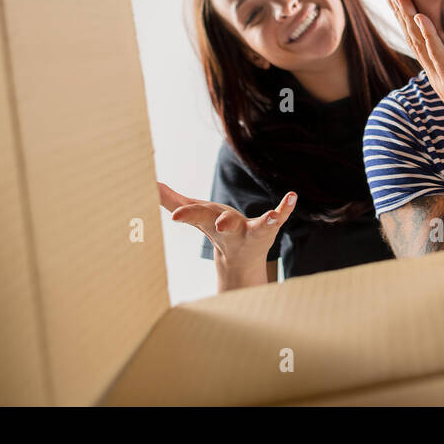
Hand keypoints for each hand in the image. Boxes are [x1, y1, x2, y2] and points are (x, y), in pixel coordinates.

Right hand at [157, 181, 294, 285]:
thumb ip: (173, 200)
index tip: (176, 215)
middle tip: (221, 224)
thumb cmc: (215, 229)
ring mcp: (252, 230)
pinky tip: (293, 196)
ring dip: (265, 222)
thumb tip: (150, 184)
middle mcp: (231, 229)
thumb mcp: (195, 215)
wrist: (240, 260)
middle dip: (223, 223)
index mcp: (211, 221)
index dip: (186, 214)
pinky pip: (280, 218)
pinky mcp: (270, 228)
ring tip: (272, 216)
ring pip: (258, 228)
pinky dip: (286, 208)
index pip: (197, 216)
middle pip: (226, 223)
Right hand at [386, 0, 443, 148]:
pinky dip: (428, 33)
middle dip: (399, 9)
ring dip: (406, 14)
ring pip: (417, 39)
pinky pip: (437, 52)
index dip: (408, 17)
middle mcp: (435, 73)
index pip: (419, 39)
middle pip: (411, 35)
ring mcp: (441, 76)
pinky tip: (420, 16)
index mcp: (440, 73)